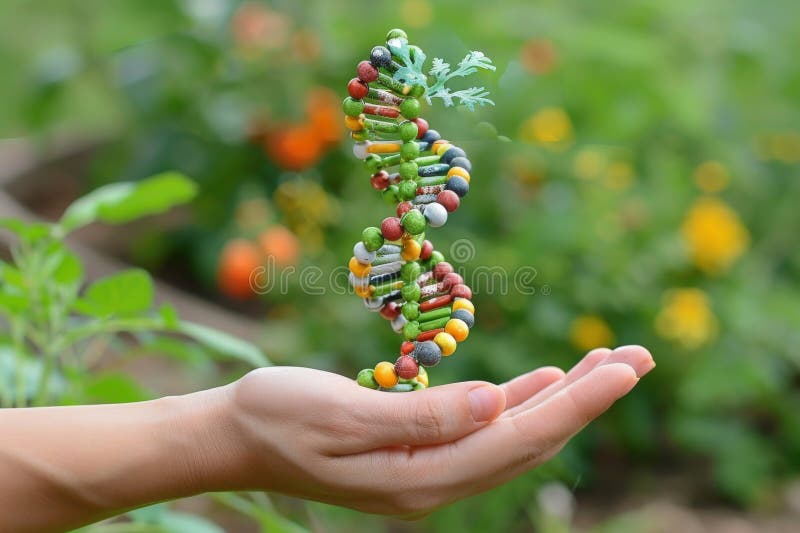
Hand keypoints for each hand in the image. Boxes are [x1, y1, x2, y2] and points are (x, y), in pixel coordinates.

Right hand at [212, 345, 654, 516]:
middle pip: (530, 440)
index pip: (518, 438)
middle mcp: (436, 483)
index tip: (623, 368)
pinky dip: (522, 405)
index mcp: (422, 476)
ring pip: (514, 436)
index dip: (576, 402)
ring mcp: (429, 473)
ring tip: (608, 366)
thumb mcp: (343, 413)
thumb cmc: (278, 416)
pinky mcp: (418, 456)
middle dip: (587, 399)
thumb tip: (498, 404)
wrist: (234, 437)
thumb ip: (424, 417)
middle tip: (639, 359)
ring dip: (562, 400)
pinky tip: (544, 383)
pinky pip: (486, 432)